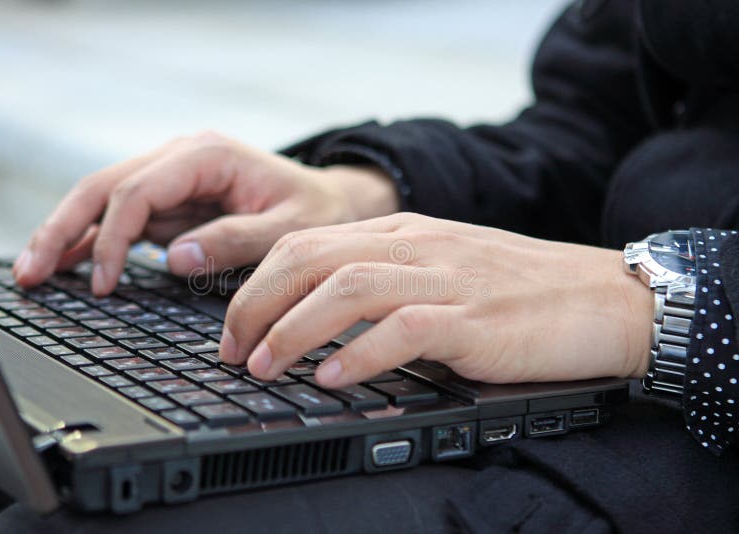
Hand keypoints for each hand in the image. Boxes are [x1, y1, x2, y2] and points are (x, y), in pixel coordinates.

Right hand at [12, 131, 398, 294]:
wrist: (331, 200)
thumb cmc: (316, 211)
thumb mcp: (289, 229)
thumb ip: (235, 241)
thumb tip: (173, 259)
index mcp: (206, 155)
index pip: (138, 191)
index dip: (113, 237)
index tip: (104, 283)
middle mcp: (181, 158)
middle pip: (104, 186)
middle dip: (63, 227)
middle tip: (30, 271)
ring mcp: (172, 177)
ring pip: (103, 199)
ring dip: (66, 233)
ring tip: (31, 271)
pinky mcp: (172, 199)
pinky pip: (123, 217)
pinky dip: (93, 240)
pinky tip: (67, 263)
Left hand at [220, 213, 653, 386]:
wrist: (602, 297)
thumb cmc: (518, 289)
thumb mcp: (439, 267)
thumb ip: (384, 279)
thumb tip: (318, 316)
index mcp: (402, 231)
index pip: (306, 243)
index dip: (256, 284)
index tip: (234, 327)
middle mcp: (416, 246)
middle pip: (311, 259)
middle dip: (256, 304)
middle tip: (233, 350)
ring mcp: (445, 279)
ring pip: (346, 288)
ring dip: (293, 330)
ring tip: (264, 366)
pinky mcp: (475, 319)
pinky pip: (403, 329)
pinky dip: (358, 354)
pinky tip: (330, 378)